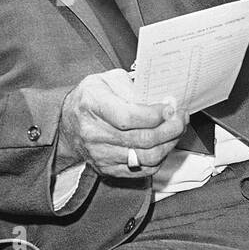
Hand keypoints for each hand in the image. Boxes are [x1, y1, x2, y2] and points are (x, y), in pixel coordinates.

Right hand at [56, 70, 187, 178]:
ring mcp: (100, 154)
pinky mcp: (107, 169)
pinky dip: (159, 159)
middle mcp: (93, 133)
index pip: (128, 117)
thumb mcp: (106, 80)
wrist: (68, 123)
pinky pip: (142, 170)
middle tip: (181, 118)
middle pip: (142, 139)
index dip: (155, 115)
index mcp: (92, 105)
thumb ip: (132, 86)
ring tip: (176, 131)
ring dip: (169, 144)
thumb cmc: (90, 98)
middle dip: (170, 129)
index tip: (170, 107)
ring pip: (146, 157)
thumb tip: (160, 100)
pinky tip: (163, 145)